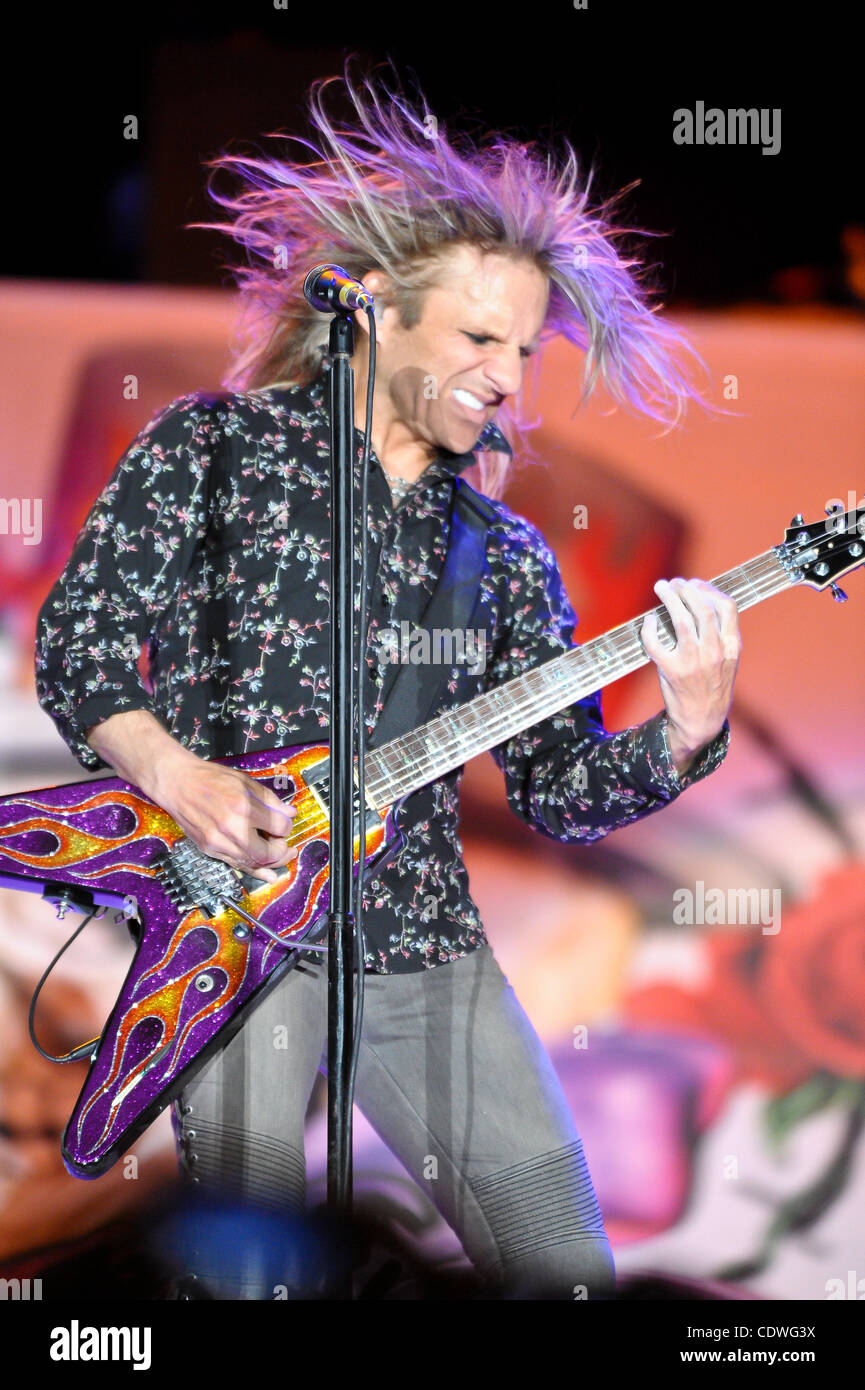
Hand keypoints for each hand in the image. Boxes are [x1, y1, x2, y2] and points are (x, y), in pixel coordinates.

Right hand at [151, 750, 298, 882]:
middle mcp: (232, 828)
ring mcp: (219, 842)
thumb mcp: (246, 782)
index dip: (287, 826)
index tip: (285, 823)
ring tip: (281, 857)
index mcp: (244, 807)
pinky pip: (236, 865)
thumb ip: (270, 800)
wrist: (178, 784)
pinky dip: (254, 870)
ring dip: (270, 863)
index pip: (279, 827)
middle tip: (286, 845)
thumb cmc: (210, 779)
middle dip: (282, 851)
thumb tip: (289, 813)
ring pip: (253, 863)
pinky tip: (268, 874)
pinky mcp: (209, 849)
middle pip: (268, 853)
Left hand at [640, 577, 740, 772]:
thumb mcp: (729, 660)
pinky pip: (656, 642)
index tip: (695, 584)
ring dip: (669, 598)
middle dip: (687, 589)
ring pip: (681, 619)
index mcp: (731, 647)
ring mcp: (693, 661)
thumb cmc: (713, 686)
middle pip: (702, 608)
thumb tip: (701, 601)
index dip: (709, 589)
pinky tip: (650, 621)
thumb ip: (721, 635)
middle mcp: (714, 652)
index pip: (727, 607)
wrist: (702, 721)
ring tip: (661, 587)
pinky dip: (650, 627)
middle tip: (675, 582)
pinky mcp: (671, 671)